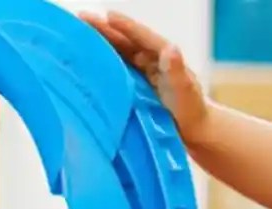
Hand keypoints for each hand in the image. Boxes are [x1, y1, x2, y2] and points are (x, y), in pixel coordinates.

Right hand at [80, 11, 210, 145]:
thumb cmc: (191, 111)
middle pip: (124, 40)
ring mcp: (142, 71)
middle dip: (104, 28)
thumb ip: (177, 71)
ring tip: (79, 32)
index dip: (123, 26)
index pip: (140, 37)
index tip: (106, 16)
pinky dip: (101, 60)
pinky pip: (115, 68)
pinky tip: (86, 59)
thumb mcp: (185, 91)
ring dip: (99, 41)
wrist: (193, 129)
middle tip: (81, 18)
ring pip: (118, 51)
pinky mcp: (134, 84)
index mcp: (163, 56)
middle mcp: (151, 59)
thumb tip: (170, 48)